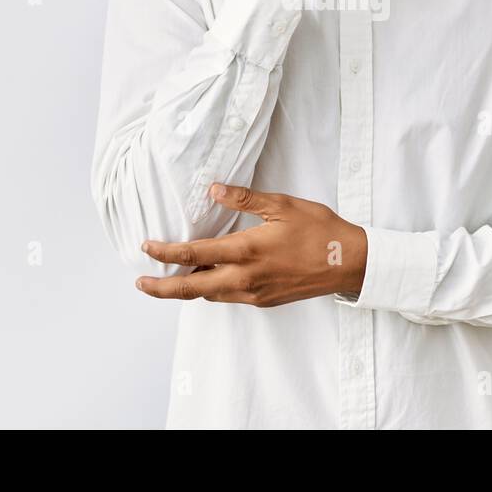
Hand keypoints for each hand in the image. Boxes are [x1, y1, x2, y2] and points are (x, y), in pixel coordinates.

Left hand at [135, 184, 367, 306]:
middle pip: (191, 289)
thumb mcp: (282, 205)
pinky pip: (228, 297)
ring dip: (185, 290)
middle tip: (140, 283)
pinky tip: (207, 280)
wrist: (350, 263)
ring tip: (167, 281)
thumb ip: (244, 198)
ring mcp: (255, 293)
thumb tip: (213, 190)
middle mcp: (245, 278)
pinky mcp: (265, 300)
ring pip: (209, 296)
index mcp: (246, 250)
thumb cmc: (320, 231)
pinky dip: (210, 290)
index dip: (165, 253)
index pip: (193, 255)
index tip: (146, 248)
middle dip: (161, 288)